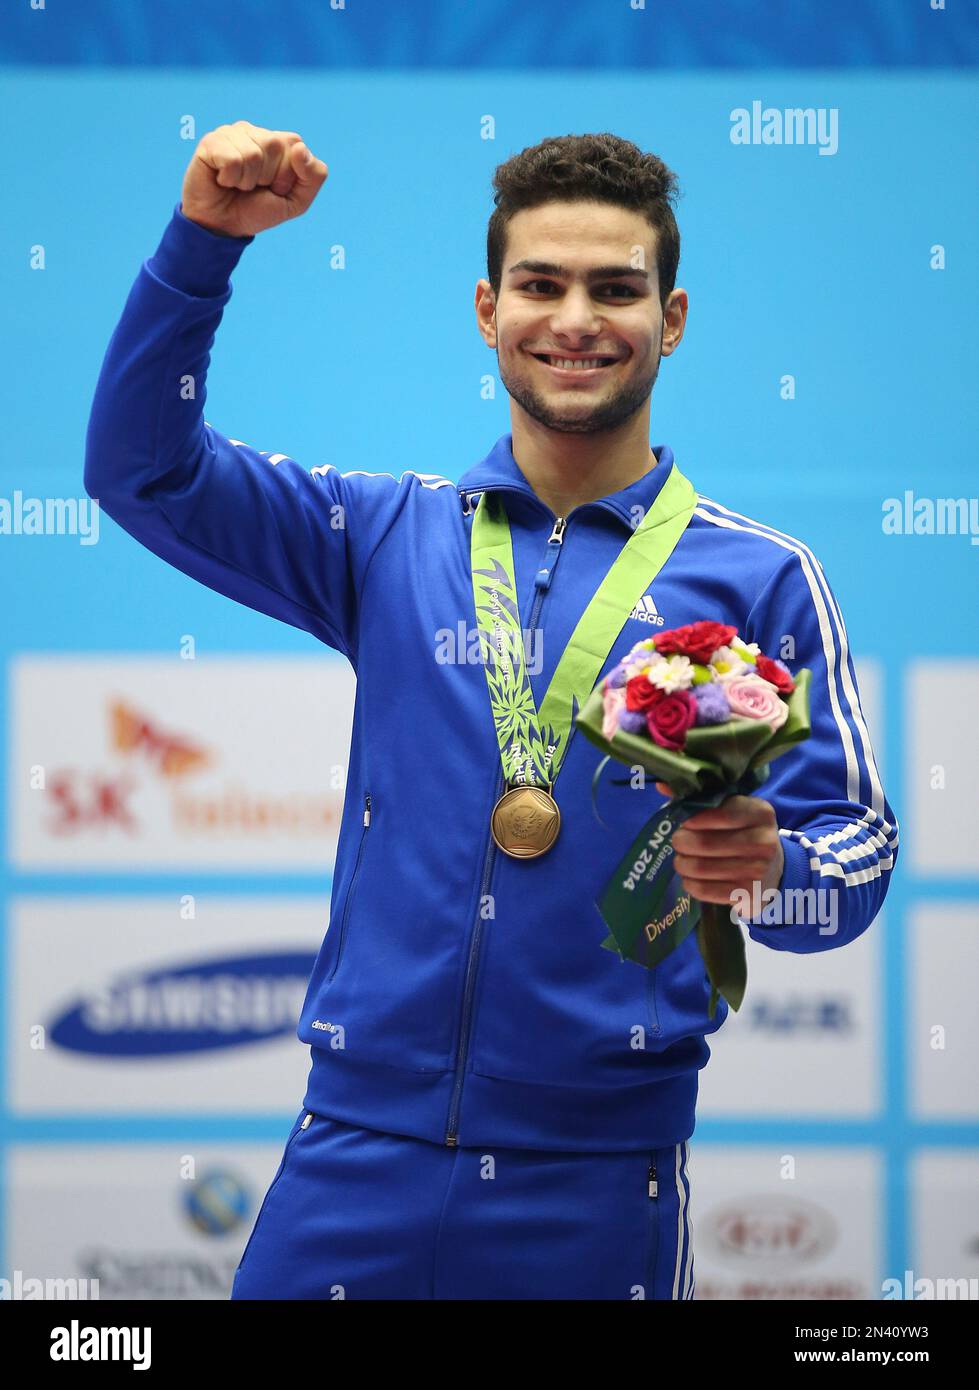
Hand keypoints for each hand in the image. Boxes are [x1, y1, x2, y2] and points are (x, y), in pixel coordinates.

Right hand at [180, 120, 327, 238]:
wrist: (224, 226)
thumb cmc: (258, 210)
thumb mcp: (297, 201)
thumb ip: (314, 176)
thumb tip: (300, 148)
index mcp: (279, 141)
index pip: (296, 146)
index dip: (288, 176)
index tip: (274, 188)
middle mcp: (256, 132)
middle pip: (275, 147)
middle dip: (268, 178)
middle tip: (254, 187)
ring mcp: (232, 133)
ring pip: (253, 154)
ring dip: (247, 180)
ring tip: (238, 184)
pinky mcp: (211, 141)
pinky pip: (233, 159)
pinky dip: (230, 179)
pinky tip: (223, 180)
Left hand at [654, 781, 783, 907]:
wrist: (773, 870)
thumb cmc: (743, 833)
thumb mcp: (733, 810)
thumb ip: (701, 798)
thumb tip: (663, 785)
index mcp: (760, 813)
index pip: (721, 813)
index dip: (694, 818)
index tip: (683, 821)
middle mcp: (764, 841)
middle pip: (705, 842)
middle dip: (681, 842)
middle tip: (677, 841)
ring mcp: (758, 869)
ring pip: (701, 867)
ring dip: (682, 864)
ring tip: (681, 860)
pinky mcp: (748, 894)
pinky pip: (705, 890)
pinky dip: (690, 883)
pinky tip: (689, 878)